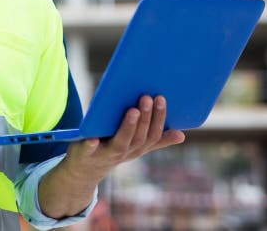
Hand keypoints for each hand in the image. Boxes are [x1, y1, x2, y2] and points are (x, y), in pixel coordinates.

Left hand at [38, 95, 184, 218]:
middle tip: (146, 97)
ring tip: (132, 110)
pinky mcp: (87, 153)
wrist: (85, 169)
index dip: (158, 117)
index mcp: (138, 148)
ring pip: (120, 142)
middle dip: (145, 118)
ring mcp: (106, 154)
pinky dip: (91, 144)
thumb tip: (182, 135)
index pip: (153, 134)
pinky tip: (92, 137)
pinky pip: (90, 150)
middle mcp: (125, 152)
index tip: (161, 98)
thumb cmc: (113, 149)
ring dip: (127, 127)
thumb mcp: (136, 145)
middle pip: (139, 137)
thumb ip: (157, 140)